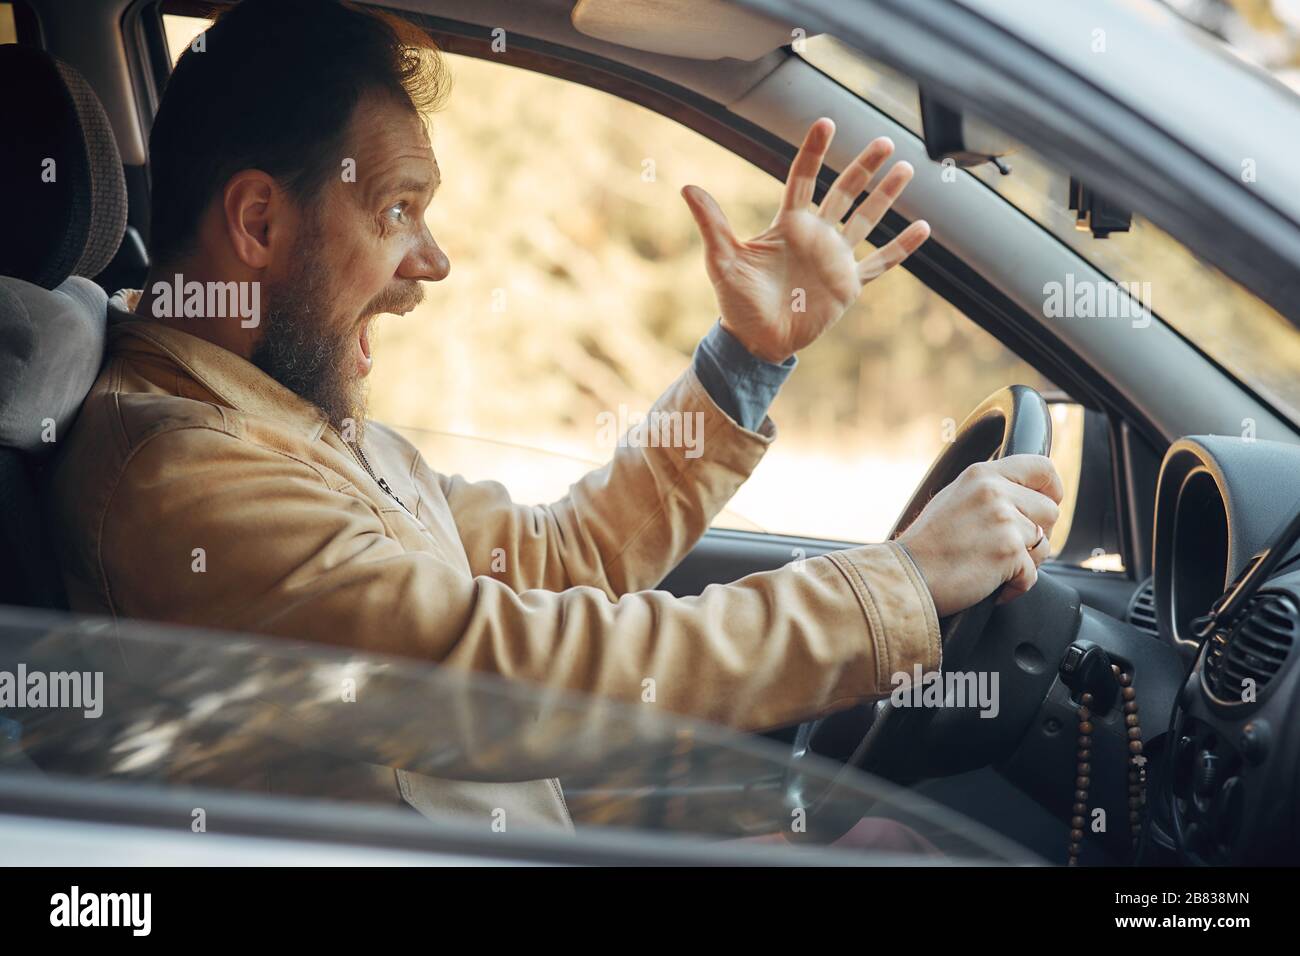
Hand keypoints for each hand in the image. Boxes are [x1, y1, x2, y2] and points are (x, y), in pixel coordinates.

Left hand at [681, 117, 930, 363]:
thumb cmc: (736, 300)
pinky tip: (923, 228)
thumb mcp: (722, 259)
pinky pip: (880, 262)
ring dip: (886, 197)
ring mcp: (835, 258)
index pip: (803, 178)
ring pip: (866, 219)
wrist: (755, 341)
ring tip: (906, 169)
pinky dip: (901, 248)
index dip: (814, 152)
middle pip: (844, 192)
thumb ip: (712, 223)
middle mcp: (816, 235)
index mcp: (788, 224)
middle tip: (883, 141)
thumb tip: (687, 187)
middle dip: (863, 167)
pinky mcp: (848, 284)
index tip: (826, 123)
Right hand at [897, 456, 1063, 616]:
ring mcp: (1003, 522)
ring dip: (1025, 562)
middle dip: (1037, 534)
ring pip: (1045, 545)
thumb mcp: (955, 498)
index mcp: (981, 474)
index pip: (1041, 467)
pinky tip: (987, 583)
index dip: (1052, 488)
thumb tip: (1027, 497)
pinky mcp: (1008, 553)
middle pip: (1050, 511)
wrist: (906, 575)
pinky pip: (1032, 576)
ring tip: (991, 566)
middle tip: (1008, 548)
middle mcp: (994, 492)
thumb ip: (990, 491)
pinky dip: (1013, 587)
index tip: (1048, 502)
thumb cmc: (926, 544)